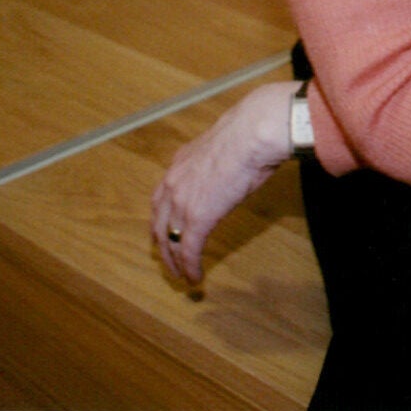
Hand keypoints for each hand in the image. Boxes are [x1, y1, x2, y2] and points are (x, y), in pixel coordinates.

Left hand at [150, 79, 298, 283]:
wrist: (252, 133)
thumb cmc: (248, 133)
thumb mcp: (223, 146)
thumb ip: (217, 161)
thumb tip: (232, 164)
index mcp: (179, 164)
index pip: (161, 200)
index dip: (161, 220)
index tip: (166, 234)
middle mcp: (173, 183)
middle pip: (158, 224)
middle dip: (163, 247)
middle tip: (170, 263)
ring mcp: (182, 202)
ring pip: (170, 241)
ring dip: (174, 262)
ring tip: (182, 276)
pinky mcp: (197, 218)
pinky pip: (188, 250)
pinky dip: (190, 266)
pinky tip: (195, 277)